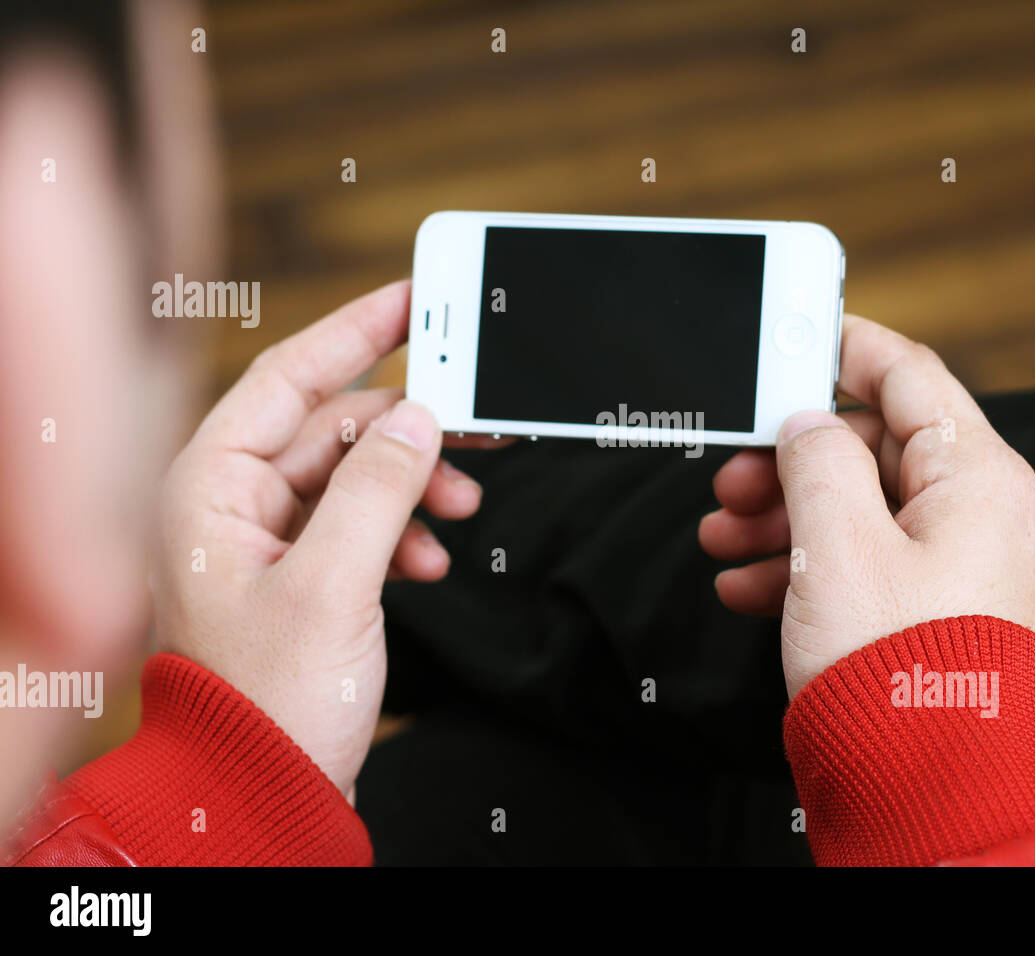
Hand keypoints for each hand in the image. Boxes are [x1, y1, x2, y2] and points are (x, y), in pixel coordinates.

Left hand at [151, 280, 503, 799]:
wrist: (262, 795)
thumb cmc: (266, 706)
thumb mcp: (332, 587)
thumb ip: (377, 491)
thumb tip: (420, 420)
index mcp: (210, 487)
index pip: (289, 378)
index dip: (357, 331)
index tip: (417, 299)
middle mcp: (233, 502)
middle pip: (336, 426)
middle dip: (411, 431)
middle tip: (478, 418)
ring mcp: (267, 539)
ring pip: (358, 475)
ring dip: (416, 488)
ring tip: (461, 512)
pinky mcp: (300, 574)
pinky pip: (361, 522)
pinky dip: (403, 532)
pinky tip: (430, 561)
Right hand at [699, 313, 1034, 698]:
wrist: (925, 791)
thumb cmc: (897, 675)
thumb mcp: (836, 542)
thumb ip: (816, 458)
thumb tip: (807, 425)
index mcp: (980, 480)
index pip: (911, 377)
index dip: (847, 347)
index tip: (798, 334)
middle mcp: (984, 518)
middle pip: (876, 451)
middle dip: (792, 463)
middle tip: (734, 477)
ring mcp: (964, 570)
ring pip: (863, 513)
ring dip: (786, 519)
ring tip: (725, 541)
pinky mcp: (938, 615)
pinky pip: (869, 566)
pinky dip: (808, 567)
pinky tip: (751, 587)